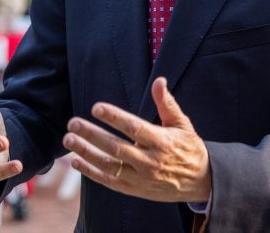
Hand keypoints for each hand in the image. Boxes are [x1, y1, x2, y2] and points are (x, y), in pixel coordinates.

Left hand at [63, 77, 210, 202]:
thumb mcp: (182, 124)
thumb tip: (159, 80)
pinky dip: (90, 172)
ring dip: (86, 153)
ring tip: (69, 139)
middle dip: (92, 134)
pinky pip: (109, 181)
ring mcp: (141, 177)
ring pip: (108, 166)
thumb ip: (167, 103)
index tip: (96, 107)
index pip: (134, 128)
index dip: (115, 117)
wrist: (201, 182)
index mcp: (162, 142)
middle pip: (116, 147)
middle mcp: (150, 161)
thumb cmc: (188, 148)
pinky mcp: (134, 189)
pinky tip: (75, 161)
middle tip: (73, 122)